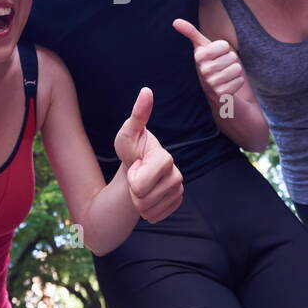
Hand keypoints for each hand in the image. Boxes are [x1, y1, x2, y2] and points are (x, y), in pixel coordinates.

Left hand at [113, 87, 182, 222]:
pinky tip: (147, 197)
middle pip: (144, 200)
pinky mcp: (177, 202)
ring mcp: (178, 189)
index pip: (141, 184)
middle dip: (133, 192)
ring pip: (149, 210)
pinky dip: (146, 212)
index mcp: (165, 158)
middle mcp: (176, 174)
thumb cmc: (131, 148)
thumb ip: (138, 114)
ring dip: (138, 202)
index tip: (134, 166)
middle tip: (136, 176)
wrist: (137, 167)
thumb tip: (146, 91)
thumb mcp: (128, 132)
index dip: (133, 179)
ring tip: (140, 186)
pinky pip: (156, 217)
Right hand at [173, 18, 245, 98]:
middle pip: (232, 57)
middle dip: (230, 61)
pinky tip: (228, 85)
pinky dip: (237, 82)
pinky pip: (239, 81)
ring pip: (237, 69)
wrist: (213, 90)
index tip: (217, 55)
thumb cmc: (210, 63)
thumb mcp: (201, 47)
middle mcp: (204, 71)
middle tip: (221, 67)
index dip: (224, 49)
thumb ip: (191, 32)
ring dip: (234, 72)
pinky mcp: (222, 94)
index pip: (225, 45)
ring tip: (225, 75)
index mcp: (199, 56)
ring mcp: (213, 84)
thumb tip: (175, 21)